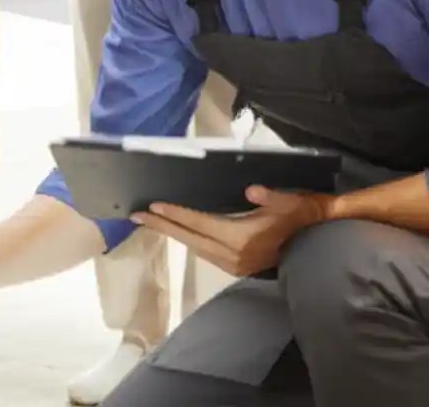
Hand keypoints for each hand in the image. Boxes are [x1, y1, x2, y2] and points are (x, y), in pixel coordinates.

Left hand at [131, 185, 333, 276]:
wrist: (322, 242)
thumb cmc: (303, 215)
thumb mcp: (291, 201)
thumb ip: (270, 197)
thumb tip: (252, 190)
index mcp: (241, 237)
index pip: (199, 223)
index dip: (175, 214)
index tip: (151, 207)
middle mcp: (233, 254)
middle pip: (189, 238)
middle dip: (162, 226)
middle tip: (136, 216)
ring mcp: (234, 264)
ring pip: (194, 247)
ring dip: (173, 234)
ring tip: (152, 223)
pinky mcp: (238, 268)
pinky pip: (204, 253)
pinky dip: (189, 241)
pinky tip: (180, 233)